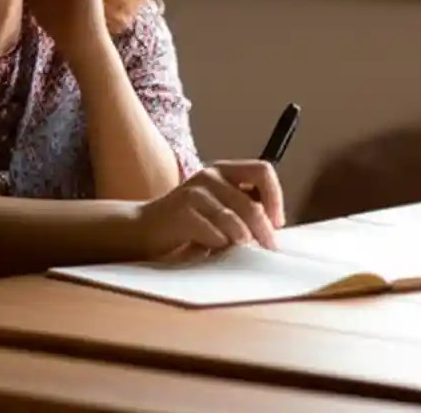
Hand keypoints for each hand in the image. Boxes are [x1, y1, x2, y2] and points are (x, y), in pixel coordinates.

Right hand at [132, 160, 286, 258]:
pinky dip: (219, 245)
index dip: (275, 196)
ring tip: (241, 251)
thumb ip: (243, 209)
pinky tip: (215, 251)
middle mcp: (210, 175)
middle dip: (263, 230)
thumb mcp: (220, 207)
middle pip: (250, 203)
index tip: (277, 222)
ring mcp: (194, 192)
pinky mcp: (180, 212)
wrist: (143, 229)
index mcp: (225, 170)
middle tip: (268, 248)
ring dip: (241, 240)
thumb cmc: (189, 221)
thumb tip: (274, 228)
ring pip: (233, 220)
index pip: (262, 171)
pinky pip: (213, 233)